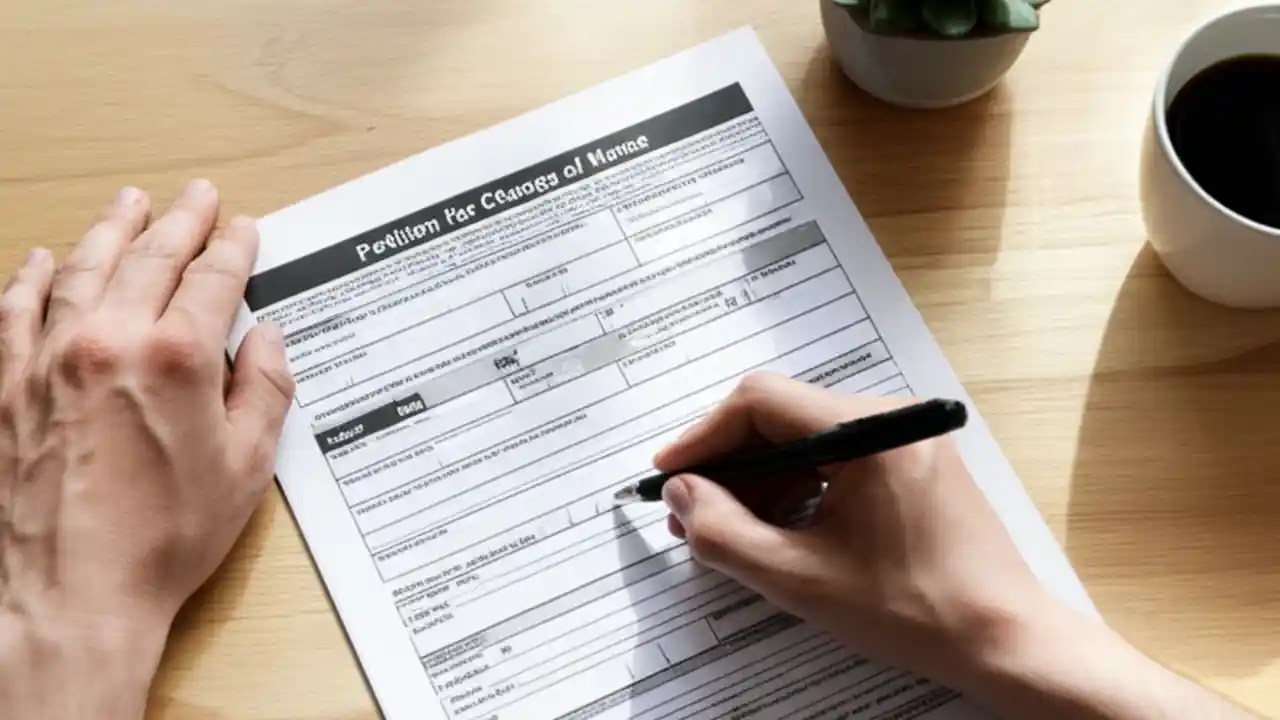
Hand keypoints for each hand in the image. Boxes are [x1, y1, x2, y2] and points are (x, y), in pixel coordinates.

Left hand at [0, 181, 293, 718]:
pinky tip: (40, 260)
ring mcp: (47, 361)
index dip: (234, 248)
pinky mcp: (5, 389)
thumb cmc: (161, 540)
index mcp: (176, 358)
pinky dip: (30, 279)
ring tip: (128, 204)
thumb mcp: (245, 467)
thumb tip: (268, 339)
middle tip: (196, 196)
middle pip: (148, 259)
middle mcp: (108, 343)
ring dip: (109, 231)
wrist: (70, 595)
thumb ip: (265, 390)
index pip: (213, 280)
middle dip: (179, 222)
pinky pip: (13, 313)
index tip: (243, 228)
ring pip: (80, 270)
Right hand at [653, 372, 1046, 688]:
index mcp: (870, 430)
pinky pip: (836, 462)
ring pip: (805, 442)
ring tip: (725, 531)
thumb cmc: (916, 611)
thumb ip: (724, 533)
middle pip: (781, 418)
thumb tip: (681, 493)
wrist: (1004, 642)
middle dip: (728, 466)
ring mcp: (905, 440)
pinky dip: (796, 491)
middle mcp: (890, 419)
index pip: (761, 401)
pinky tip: (773, 532)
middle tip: (688, 512)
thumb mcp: (799, 578)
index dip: (703, 436)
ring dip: (759, 482)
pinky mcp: (910, 466)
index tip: (667, 474)